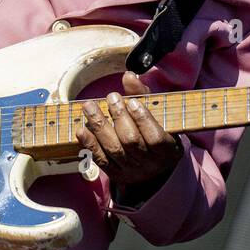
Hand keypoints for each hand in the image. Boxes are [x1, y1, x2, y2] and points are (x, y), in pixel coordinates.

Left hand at [77, 71, 183, 188]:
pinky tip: (81, 129)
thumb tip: (128, 75)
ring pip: (113, 150)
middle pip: (131, 142)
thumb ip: (143, 94)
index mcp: (168, 150)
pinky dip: (89, 144)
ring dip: (99, 126)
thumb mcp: (158, 114)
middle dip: (119, 117)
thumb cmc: (157, 130)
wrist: (153, 166)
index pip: (155, 138)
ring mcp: (132, 171)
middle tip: (111, 97)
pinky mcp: (115, 173)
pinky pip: (100, 159)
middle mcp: (150, 164)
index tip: (132, 102)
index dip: (143, 120)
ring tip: (89, 107)